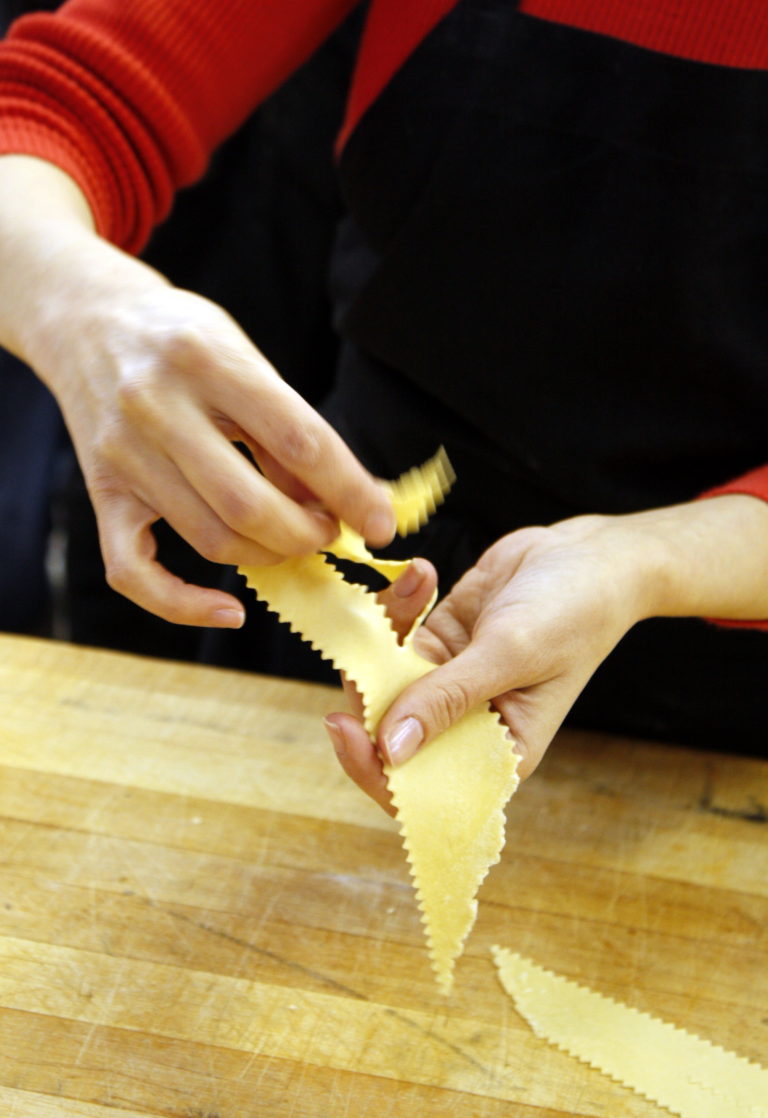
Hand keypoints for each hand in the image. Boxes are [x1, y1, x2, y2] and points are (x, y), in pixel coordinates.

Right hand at [41, 272, 395, 626]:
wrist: (85, 317)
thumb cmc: (183, 339)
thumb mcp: (245, 357)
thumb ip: (290, 426)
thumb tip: (351, 501)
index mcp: (207, 360)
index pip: (298, 441)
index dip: (350, 492)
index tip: (382, 523)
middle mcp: (156, 406)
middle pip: (250, 505)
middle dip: (307, 534)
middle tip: (328, 532)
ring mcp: (123, 454)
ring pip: (209, 539)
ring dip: (268, 557)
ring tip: (291, 541)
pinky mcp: (101, 491)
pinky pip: (134, 572)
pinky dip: (183, 605)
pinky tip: (228, 611)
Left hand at [325, 518, 644, 811]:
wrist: (591, 555)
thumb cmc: (574, 612)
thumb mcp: (510, 655)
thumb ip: (448, 699)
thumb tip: (391, 750)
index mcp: (497, 752)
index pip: (421, 788)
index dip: (374, 770)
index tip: (343, 726)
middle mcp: (466, 725)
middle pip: (387, 732)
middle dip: (368, 686)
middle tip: (366, 640)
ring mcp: (447, 681)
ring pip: (382, 678)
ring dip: (385, 630)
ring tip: (420, 585)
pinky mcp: (438, 641)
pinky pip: (394, 635)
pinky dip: (399, 604)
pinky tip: (424, 574)